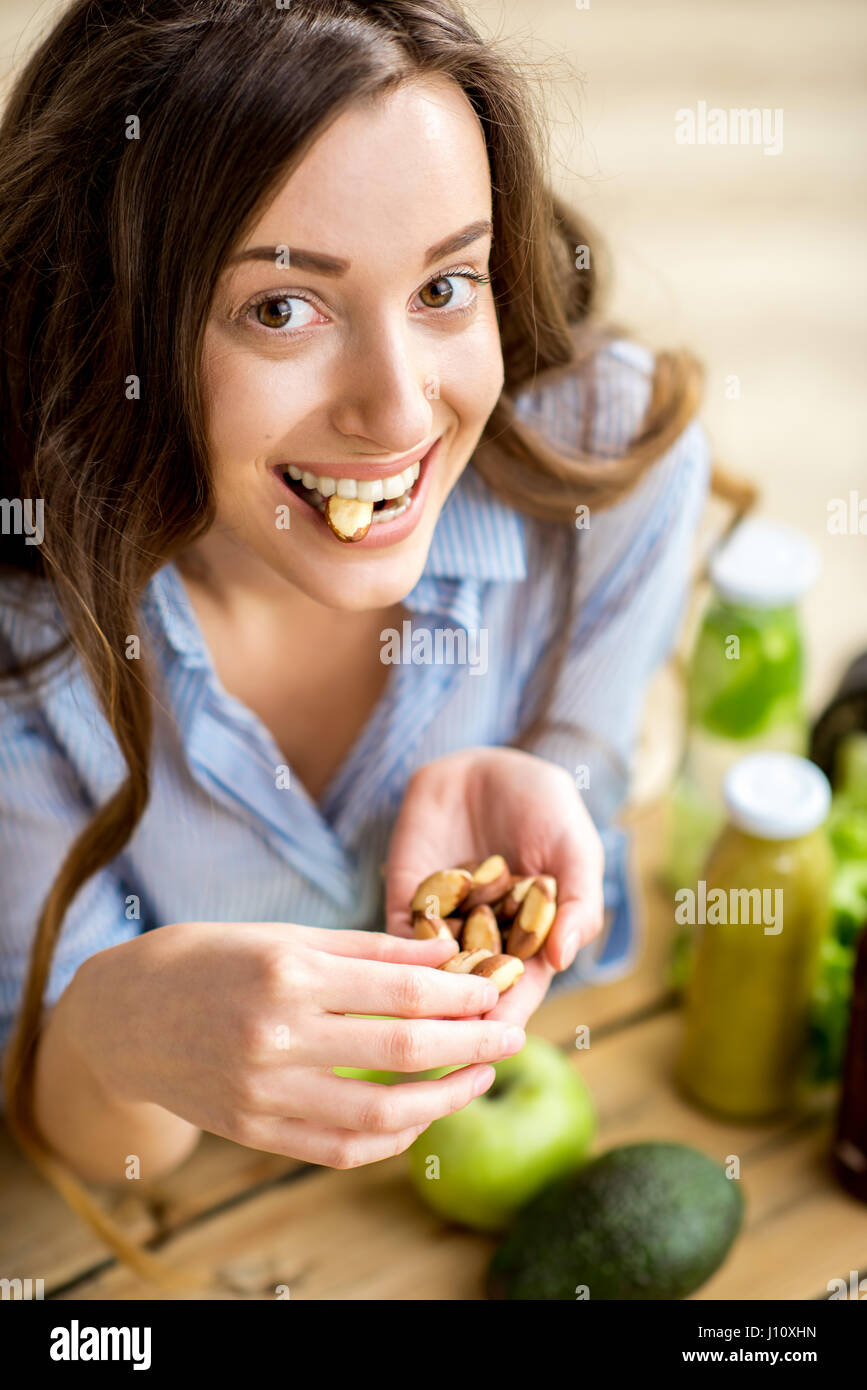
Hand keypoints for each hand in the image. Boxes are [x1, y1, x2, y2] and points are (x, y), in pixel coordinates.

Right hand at [71, 921, 526, 1168]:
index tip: (500, 988)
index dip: (465, 992)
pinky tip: (421, 1114)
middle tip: (513, 1035)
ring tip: (478, 1078)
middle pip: (404, 1050)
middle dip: (473, 1044)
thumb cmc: (209, 959)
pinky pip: (341, 1148)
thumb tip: (448, 953)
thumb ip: (369, 949)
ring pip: (380, 1113)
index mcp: (288, 972)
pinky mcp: (255, 1132)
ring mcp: (264, 1093)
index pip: (404, 990)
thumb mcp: (285, 934)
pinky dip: (392, 1136)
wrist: (123, 1017)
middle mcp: (276, 1036)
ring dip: (444, 1100)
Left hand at [385, 747, 604, 1026]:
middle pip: (470, 994)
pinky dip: (400, 950)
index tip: (500, 1038)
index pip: (520, 991)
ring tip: (420, 1016)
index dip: (510, 1014)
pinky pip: (401, 933)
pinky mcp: (409, 899)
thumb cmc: (544, 806)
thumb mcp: (576, 848)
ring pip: (430, 973)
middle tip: (450, 1040)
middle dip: (461, 1018)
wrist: (489, 762)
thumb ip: (578, 903)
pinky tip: (401, 961)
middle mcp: (485, 941)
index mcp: (530, 942)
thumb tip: (566, 959)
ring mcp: (445, 922)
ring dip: (424, 995)